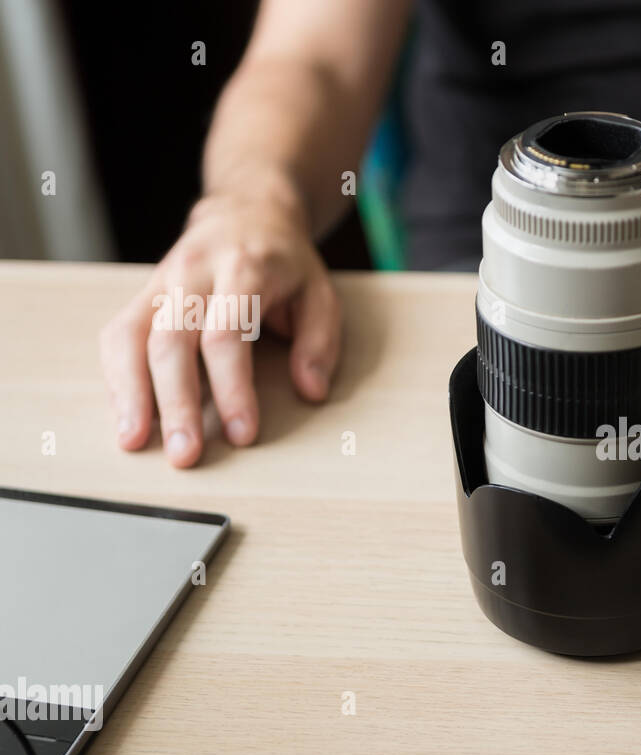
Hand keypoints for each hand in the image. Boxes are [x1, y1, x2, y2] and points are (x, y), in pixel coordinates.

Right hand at [99, 172, 341, 466]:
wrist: (245, 212)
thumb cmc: (286, 263)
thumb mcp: (321, 293)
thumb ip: (319, 342)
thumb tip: (310, 390)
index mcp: (244, 270)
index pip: (229, 335)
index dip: (233, 388)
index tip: (242, 433)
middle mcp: (194, 273)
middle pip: (173, 341)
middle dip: (177, 403)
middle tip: (185, 454)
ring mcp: (160, 283)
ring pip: (131, 337)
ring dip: (130, 395)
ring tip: (134, 442)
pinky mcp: (141, 296)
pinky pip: (117, 336)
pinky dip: (116, 378)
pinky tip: (125, 416)